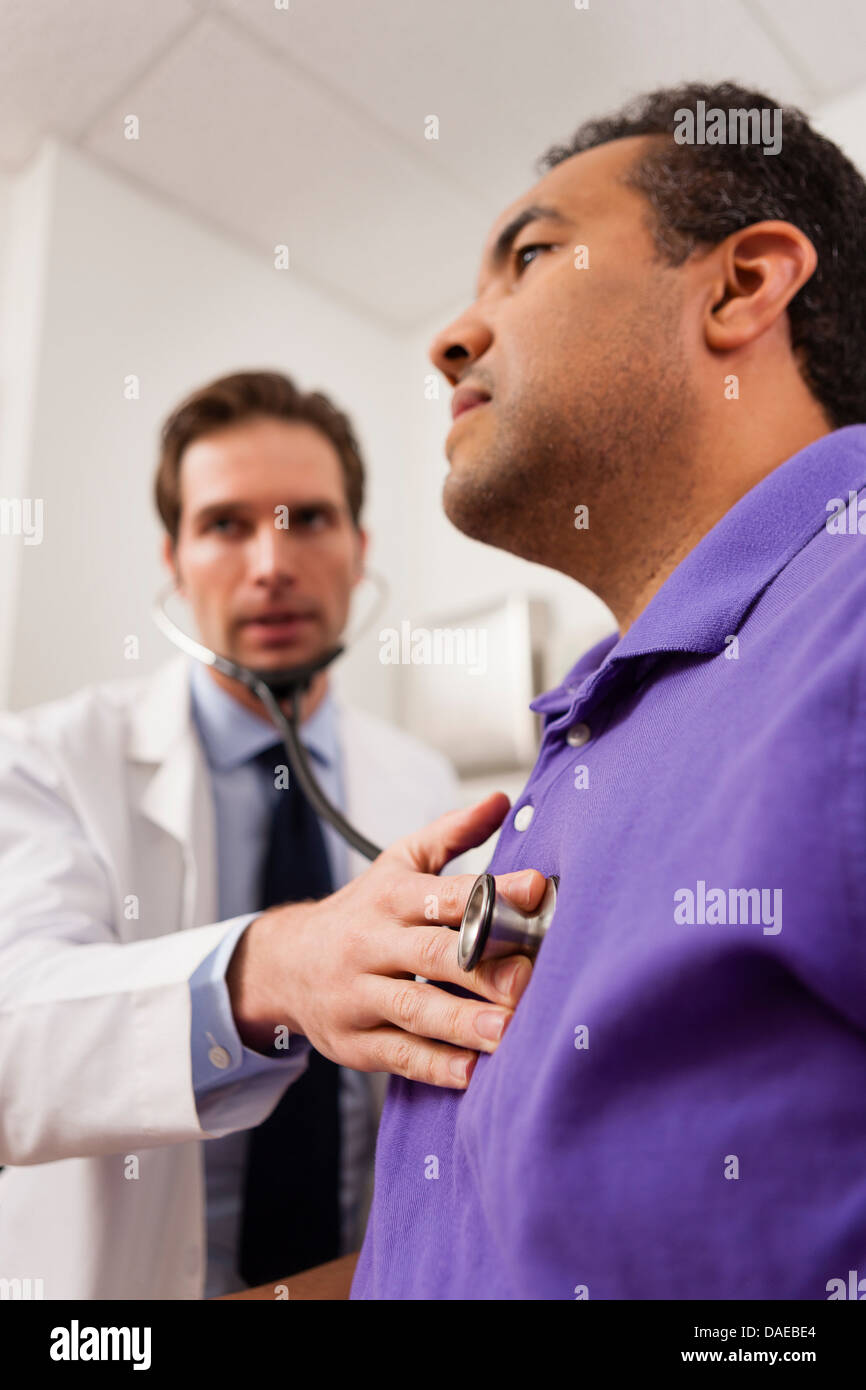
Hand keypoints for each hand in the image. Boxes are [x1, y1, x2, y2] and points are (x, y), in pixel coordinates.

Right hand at [227, 791, 545, 1087]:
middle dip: (481, 967)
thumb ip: (453, 834)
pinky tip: (470, 1073)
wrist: (285, 962)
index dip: (490, 892)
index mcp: (391, 897)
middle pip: (431, 954)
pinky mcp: (354, 1041)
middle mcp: (372, 944)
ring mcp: (359, 995)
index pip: (444, 893)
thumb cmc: (363, 911)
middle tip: (528, 980)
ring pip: (414, 1008)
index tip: (534, 891)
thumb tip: (501, 801)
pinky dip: (433, 1065)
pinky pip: (396, 1054)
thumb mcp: (399, 864)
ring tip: (507, 1033)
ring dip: (463, 1023)